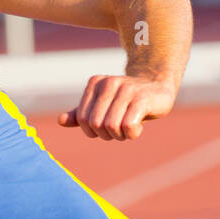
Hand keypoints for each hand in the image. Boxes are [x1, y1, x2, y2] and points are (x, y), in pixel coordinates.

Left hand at [58, 75, 175, 140]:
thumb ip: (81, 114)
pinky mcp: (142, 98)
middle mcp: (109, 83)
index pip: (83, 119)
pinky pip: (128, 126)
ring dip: (120, 135)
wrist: (158, 87)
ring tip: (129, 128)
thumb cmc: (127, 101)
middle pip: (96, 124)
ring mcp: (126, 89)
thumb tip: (60, 120)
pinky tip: (139, 127)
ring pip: (111, 126)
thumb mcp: (103, 106)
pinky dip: (132, 134)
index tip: (105, 127)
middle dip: (107, 134)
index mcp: (95, 83)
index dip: (93, 131)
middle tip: (119, 130)